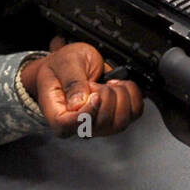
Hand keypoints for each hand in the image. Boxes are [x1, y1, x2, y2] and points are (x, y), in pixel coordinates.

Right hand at [20, 37, 144, 137]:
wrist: (72, 63)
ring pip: (120, 123)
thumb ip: (72, 82)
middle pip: (99, 125)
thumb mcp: (65, 63)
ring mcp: (97, 124)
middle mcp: (77, 124)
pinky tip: (119, 86)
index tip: (95, 95)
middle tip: (96, 82)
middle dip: (106, 97)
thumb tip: (78, 104)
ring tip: (108, 83)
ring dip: (121, 96)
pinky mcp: (114, 118)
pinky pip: (133, 114)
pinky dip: (132, 95)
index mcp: (56, 112)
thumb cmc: (62, 64)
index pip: (67, 126)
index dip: (85, 114)